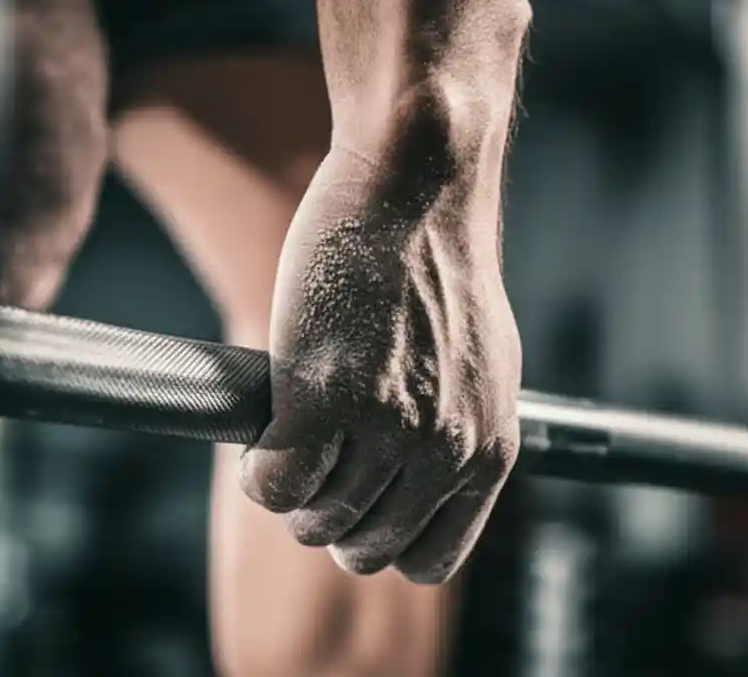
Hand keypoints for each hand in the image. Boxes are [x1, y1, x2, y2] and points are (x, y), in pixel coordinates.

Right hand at [240, 149, 521, 584]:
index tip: (361, 500)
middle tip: (313, 461)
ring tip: (289, 436)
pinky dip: (258, 468)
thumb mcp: (481, 367)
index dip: (383, 538)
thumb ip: (459, 430)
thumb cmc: (441, 266)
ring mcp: (389, 427)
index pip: (429, 560)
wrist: (417, 188)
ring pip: (313, 521)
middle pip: (363, 550)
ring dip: (288, 490)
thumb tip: (419, 475)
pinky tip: (266, 426)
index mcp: (489, 449)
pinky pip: (273, 483)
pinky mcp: (327, 396)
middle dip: (327, 517)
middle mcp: (446, 449)